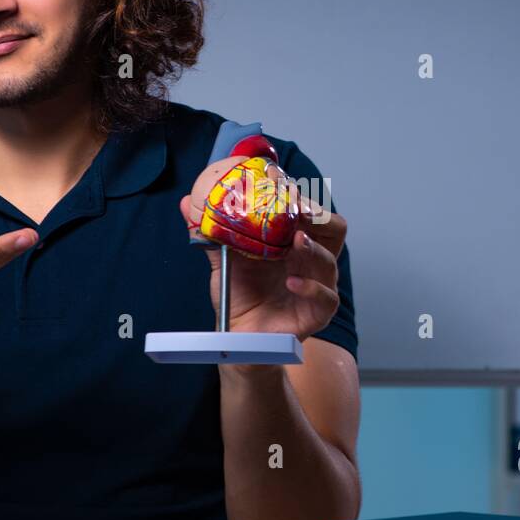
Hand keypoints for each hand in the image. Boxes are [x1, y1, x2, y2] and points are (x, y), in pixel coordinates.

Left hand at [179, 181, 346, 341]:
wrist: (237, 336)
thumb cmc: (239, 295)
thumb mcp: (224, 260)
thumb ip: (212, 233)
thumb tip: (186, 203)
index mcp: (294, 241)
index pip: (310, 211)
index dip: (301, 196)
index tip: (283, 183)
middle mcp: (311, 259)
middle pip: (334, 228)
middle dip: (318, 215)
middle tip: (298, 208)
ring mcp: (318, 285)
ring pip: (330, 260)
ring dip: (313, 248)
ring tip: (296, 240)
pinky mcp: (318, 312)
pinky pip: (326, 297)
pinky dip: (310, 287)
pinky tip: (291, 282)